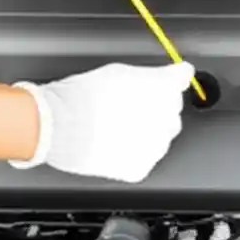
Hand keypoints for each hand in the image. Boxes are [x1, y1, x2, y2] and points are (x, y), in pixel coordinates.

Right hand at [11, 63, 194, 182]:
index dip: (171, 77)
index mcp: (164, 88)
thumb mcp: (121, 71)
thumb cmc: (83, 95)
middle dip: (156, 106)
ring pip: (160, 136)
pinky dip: (133, 151)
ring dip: (147, 130)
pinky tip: (114, 141)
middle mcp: (166, 118)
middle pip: (172, 109)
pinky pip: (144, 158)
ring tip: (116, 124)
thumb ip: (154, 74)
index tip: (166, 78)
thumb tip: (175, 74)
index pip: (181, 77)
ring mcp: (154, 146)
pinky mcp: (139, 167)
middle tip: (127, 105)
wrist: (58, 125)